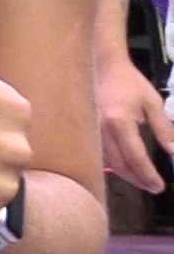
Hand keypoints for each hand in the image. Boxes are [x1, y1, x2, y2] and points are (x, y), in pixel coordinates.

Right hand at [96, 57, 173, 192]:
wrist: (102, 65)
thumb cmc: (129, 82)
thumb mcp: (153, 103)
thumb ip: (164, 129)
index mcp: (120, 123)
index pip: (135, 157)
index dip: (148, 175)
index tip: (160, 186)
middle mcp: (102, 130)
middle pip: (119, 165)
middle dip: (137, 180)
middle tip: (154, 188)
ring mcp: (92, 130)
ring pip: (108, 162)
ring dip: (126, 174)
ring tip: (143, 179)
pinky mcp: (89, 130)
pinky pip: (102, 153)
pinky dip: (116, 163)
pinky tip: (127, 165)